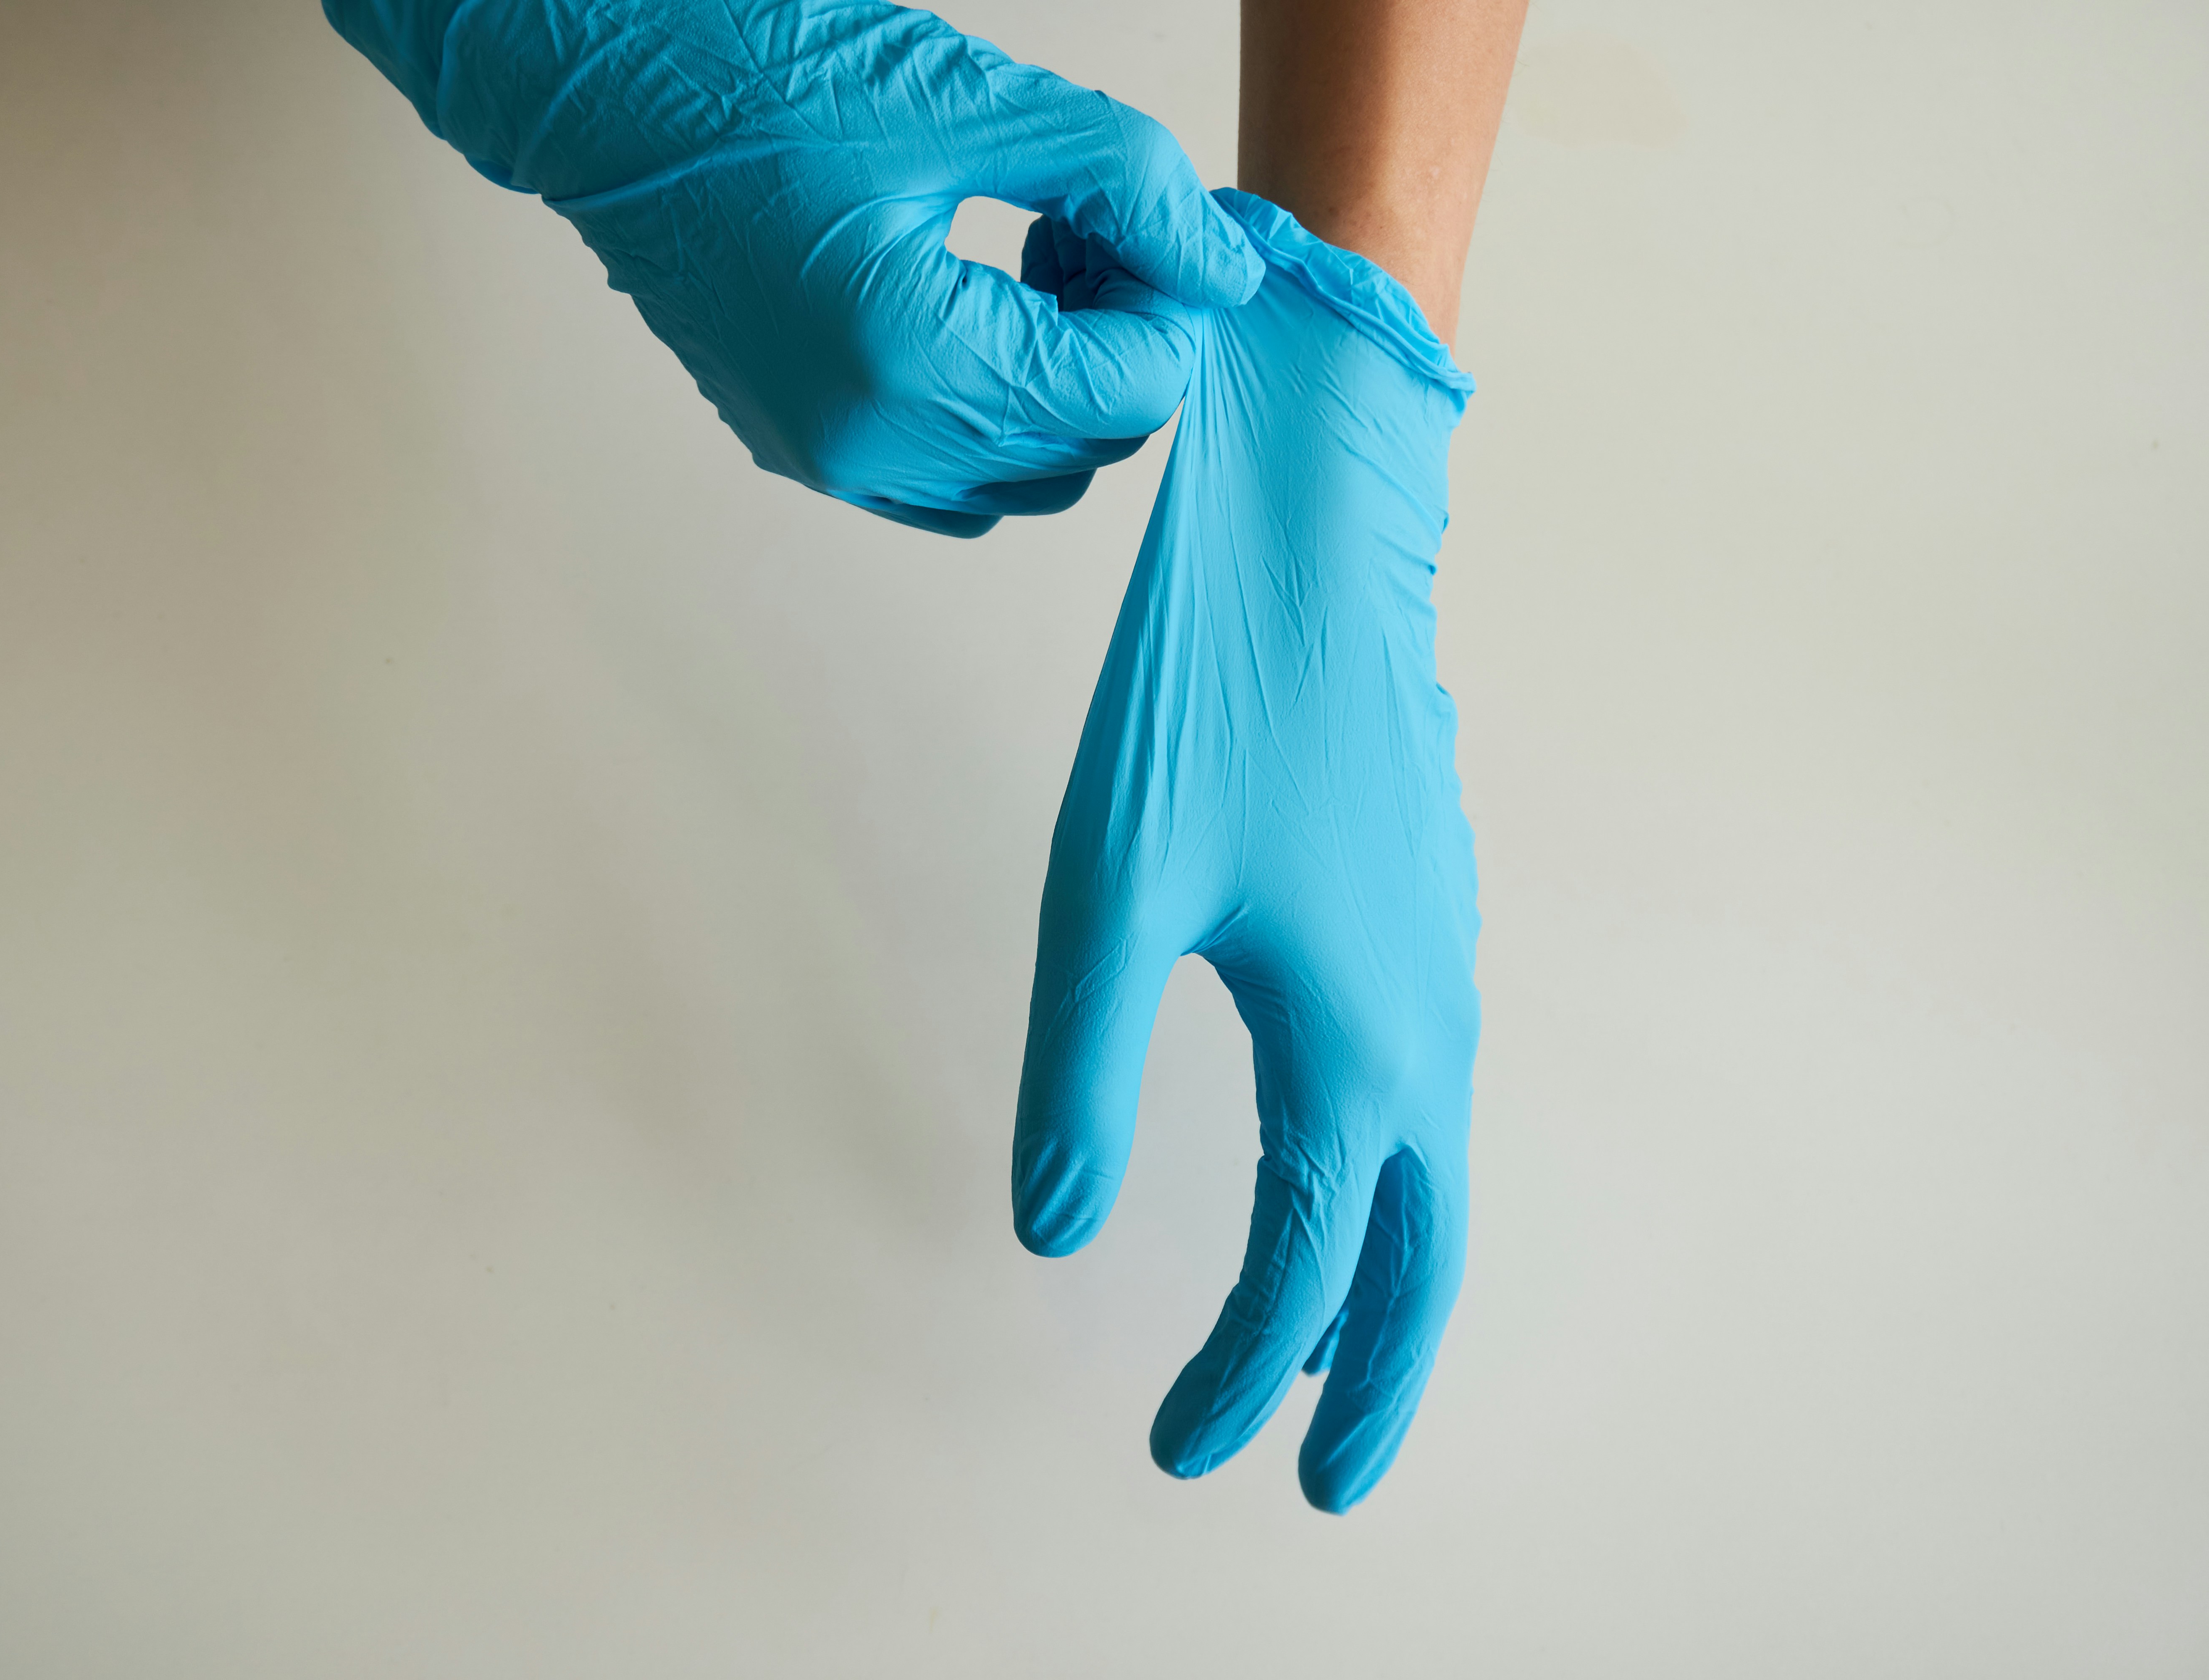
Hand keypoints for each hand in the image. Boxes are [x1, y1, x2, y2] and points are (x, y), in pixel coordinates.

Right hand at [325, 0, 1262, 535]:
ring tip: (1026, 275)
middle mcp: (870, 438)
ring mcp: (833, 459)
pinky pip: (953, 487)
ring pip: (1030, 480)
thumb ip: (1127, 181)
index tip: (1145, 230)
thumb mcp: (980, 106)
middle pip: (1090, 444)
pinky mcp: (808, 452)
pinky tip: (972, 317)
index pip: (1130, 390)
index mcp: (912, 356)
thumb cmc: (767, 82)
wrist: (619, 98)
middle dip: (1119, 344)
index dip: (1170, 310)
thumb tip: (1224, 265)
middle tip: (1085, 234)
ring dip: (1063, 389)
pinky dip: (995, 419)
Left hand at [1013, 190, 1479, 1511]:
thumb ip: (1081, 1075)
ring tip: (1320, 1353)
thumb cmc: (1201, 708)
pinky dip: (1389, 1179)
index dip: (1234, 1376)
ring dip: (1383, 1277)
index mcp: (1350, 1047)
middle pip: (1420, 1255)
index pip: (1296, 1270)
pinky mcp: (1427, 917)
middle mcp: (1423, 1027)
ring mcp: (1440, 969)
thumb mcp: (1107, 897)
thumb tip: (1051, 1233)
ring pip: (1431, 1173)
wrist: (1311, 546)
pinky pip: (1426, 1094)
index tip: (1176, 1451)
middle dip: (1372, 1375)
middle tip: (1326, 1477)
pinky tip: (1338, 1173)